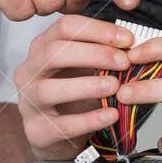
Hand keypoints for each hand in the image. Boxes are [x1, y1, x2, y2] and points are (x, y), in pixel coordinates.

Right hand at [14, 15, 138, 158]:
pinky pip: (62, 125)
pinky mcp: (37, 131)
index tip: (127, 39)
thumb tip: (132, 43)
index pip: (65, 27)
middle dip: (94, 54)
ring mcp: (29, 102)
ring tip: (115, 86)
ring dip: (86, 86)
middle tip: (124, 62)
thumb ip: (102, 54)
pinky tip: (111, 114)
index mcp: (42, 48)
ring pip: (48, 89)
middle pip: (54, 52)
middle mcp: (30, 72)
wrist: (56, 135)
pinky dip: (89, 120)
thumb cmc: (72, 96)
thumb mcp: (84, 68)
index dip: (98, 30)